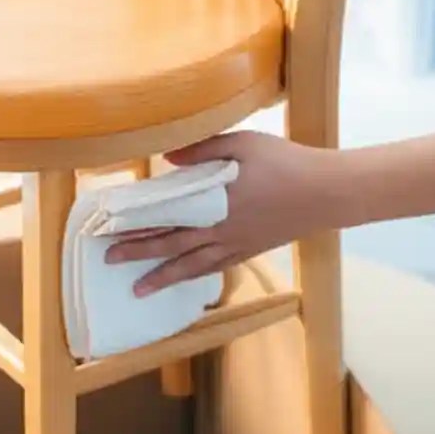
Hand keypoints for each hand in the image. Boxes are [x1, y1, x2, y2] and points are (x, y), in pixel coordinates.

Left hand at [105, 131, 334, 296]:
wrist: (326, 193)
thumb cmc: (286, 163)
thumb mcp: (244, 144)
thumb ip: (204, 149)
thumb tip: (168, 158)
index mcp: (214, 202)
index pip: (166, 216)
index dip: (138, 222)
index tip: (111, 225)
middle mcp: (220, 229)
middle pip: (171, 245)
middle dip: (137, 252)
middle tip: (108, 259)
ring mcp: (235, 244)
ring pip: (190, 266)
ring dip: (161, 277)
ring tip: (137, 289)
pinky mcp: (249, 250)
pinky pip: (214, 268)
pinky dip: (192, 276)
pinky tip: (181, 279)